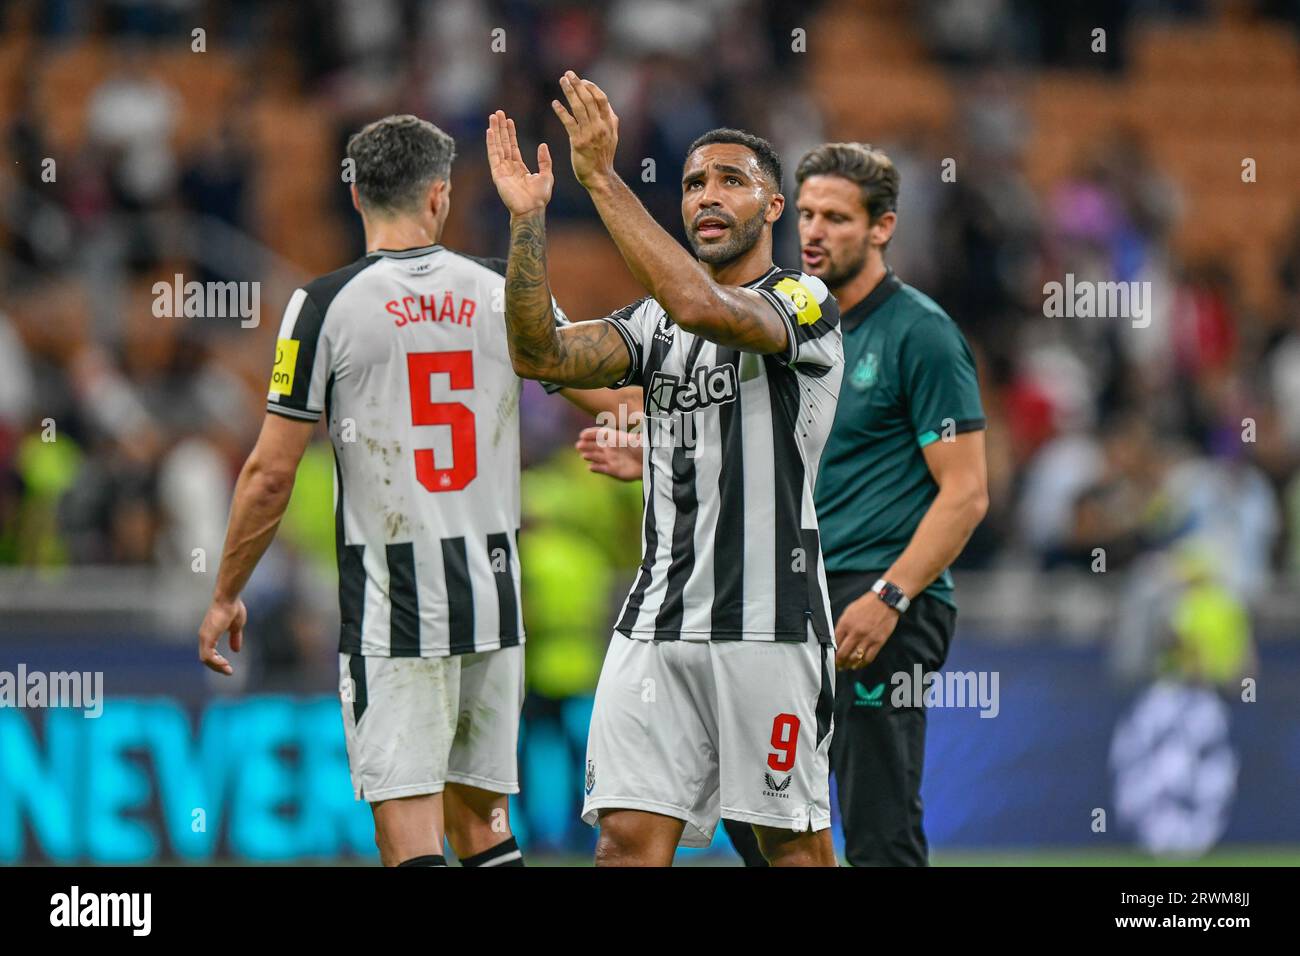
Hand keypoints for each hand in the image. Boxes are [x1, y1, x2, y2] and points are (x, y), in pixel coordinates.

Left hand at [199, 596, 246, 674]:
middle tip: (229, 671)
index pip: (210, 653)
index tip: (228, 666)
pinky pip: (208, 656)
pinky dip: (216, 662)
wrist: (229, 599)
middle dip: (217, 667)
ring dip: (217, 666)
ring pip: (205, 659)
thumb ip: (235, 638)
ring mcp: (204, 637)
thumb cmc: (232, 609)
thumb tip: (236, 650)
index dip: (218, 661)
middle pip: (206, 658)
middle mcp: (204, 637)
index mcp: (210, 634)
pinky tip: (225, 663)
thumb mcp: (236, 627)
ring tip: (228, 669)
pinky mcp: (207, 637)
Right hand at [486, 110, 553, 215]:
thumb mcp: (547, 175)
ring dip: (495, 131)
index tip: (509, 120)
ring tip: (493, 117)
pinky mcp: (497, 174)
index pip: (513, 146)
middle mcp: (509, 167)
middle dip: (501, 128)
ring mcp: (502, 170)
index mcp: (519, 168)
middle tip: (497, 113)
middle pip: (503, 143)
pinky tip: (490, 131)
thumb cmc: (540, 197)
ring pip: (497, 146)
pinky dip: (491, 143)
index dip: (510, 133)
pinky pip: (493, 156)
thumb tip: (543, 145)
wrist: (532, 209)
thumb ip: (544, 160)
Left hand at [551, 71, 618, 188]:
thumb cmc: (603, 157)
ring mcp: (590, 134)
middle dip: (578, 84)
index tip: (582, 81)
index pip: (601, 99)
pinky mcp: (578, 142)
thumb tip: (607, 107)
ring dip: (570, 92)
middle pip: (589, 99)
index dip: (591, 87)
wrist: (600, 176)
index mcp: (610, 123)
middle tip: (568, 74)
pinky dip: (562, 111)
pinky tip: (555, 103)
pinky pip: (569, 123)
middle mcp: (601, 126)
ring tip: (562, 81)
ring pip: (579, 107)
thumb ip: (609, 121)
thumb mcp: (612, 137)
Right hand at [576, 426, 642, 480]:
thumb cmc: (641, 447)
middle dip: (586, 445)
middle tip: (579, 445)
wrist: (650, 462)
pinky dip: (596, 468)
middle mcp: (612, 448)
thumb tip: (604, 430)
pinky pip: (601, 469)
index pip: (599, 434)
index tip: (582, 435)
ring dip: (589, 456)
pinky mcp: (613, 471)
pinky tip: (590, 467)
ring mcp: (612, 459)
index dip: (590, 434)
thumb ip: (615, 434)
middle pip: (595, 445)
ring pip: (596, 457)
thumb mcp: (628, 438)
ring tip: (583, 455)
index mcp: (615, 438)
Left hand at [834, 591, 899, 670]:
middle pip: (843, 653)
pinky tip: (858, 665)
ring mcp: (867, 638)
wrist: (885, 601)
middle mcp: (855, 633)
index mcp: (845, 623)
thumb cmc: (867, 604)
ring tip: (846, 667)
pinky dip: (862, 664)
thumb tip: (836, 638)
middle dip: (838, 662)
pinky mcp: (878, 642)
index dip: (832, 651)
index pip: (834, 643)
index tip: (832, 656)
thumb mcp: (849, 611)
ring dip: (849, 665)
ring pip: (855, 658)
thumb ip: (842, 625)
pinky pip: (868, 658)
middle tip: (838, 666)